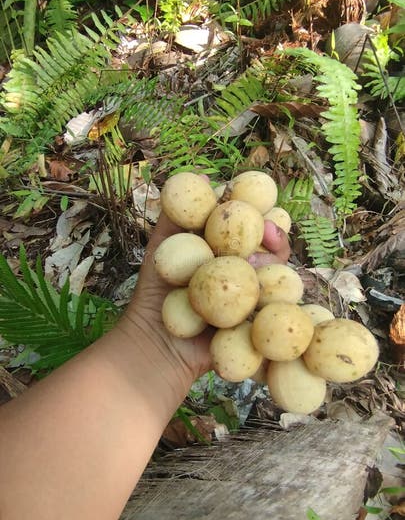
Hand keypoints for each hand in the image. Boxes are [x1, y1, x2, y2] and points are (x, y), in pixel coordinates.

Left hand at [121, 200, 290, 394]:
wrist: (157, 344)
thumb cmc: (155, 295)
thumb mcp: (163, 247)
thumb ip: (178, 213)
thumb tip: (201, 175)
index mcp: (226, 248)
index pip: (249, 221)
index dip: (257, 210)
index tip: (256, 203)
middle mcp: (244, 268)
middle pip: (273, 244)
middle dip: (276, 233)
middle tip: (271, 230)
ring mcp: (255, 295)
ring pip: (280, 271)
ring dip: (274, 263)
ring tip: (257, 262)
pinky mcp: (261, 321)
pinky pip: (280, 305)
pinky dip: (281, 294)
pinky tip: (272, 290)